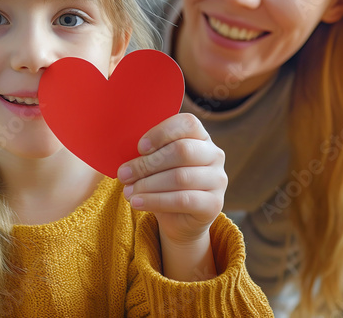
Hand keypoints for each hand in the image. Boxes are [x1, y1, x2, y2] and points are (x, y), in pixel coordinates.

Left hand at [118, 113, 226, 245]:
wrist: (180, 219)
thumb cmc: (163, 182)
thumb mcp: (155, 163)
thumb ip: (147, 153)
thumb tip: (125, 156)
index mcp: (200, 136)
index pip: (187, 123)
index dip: (161, 133)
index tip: (139, 147)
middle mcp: (214, 155)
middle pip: (182, 151)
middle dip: (148, 163)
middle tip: (124, 174)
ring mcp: (218, 180)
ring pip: (180, 177)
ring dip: (148, 185)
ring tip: (128, 192)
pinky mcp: (214, 204)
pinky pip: (183, 200)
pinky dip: (155, 201)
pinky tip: (137, 202)